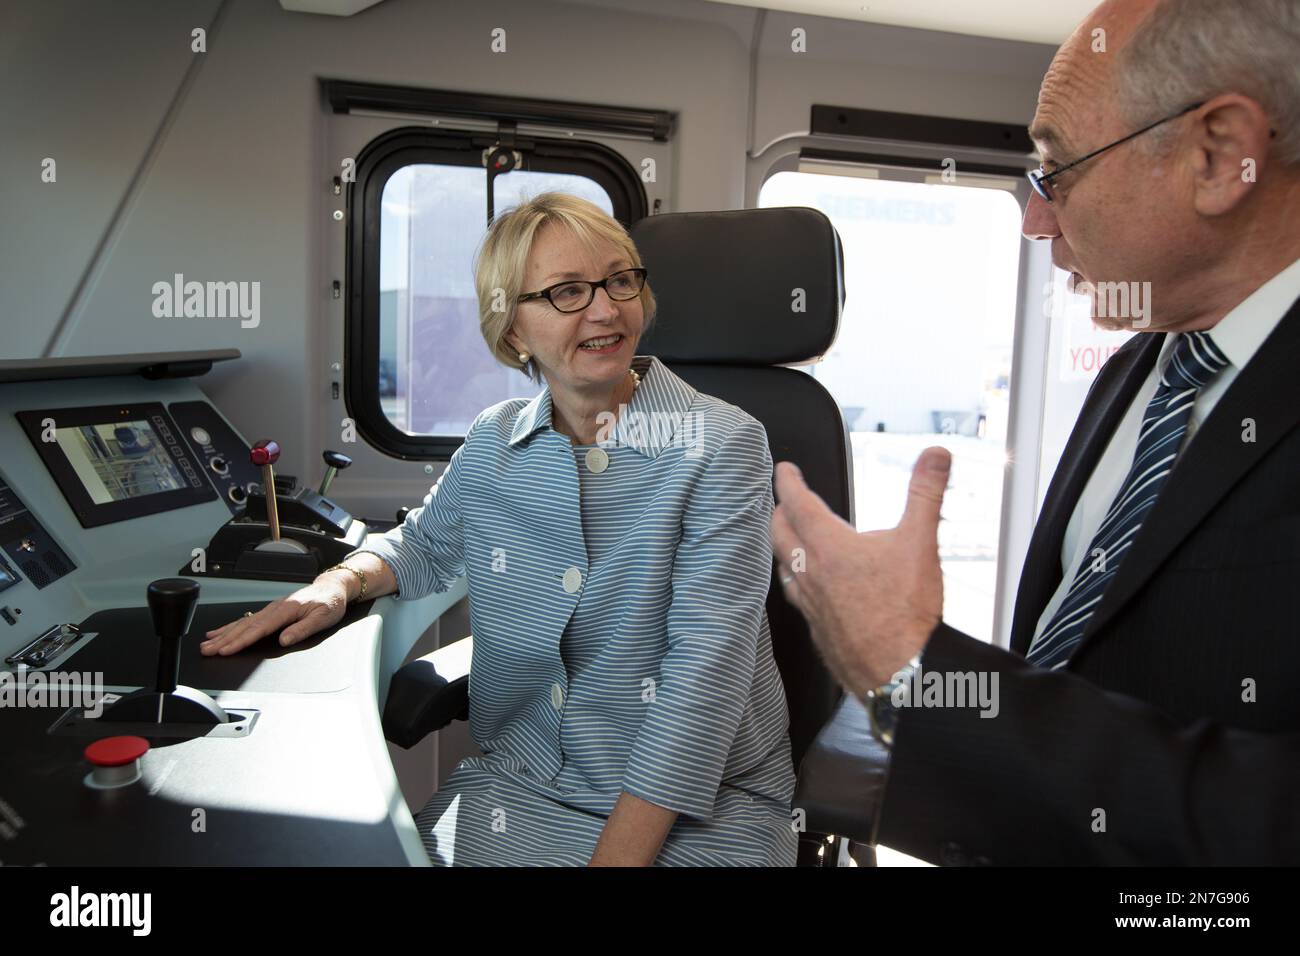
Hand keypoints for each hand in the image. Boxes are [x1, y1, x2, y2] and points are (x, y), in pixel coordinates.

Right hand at [199, 576, 350, 655]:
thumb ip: (302, 629)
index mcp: (286, 610)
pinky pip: (247, 620)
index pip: (259, 629)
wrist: (333, 587)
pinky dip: (231, 626)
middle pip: (245, 626)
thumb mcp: (323, 617)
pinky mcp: (271, 611)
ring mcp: (271, 609)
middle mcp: (275, 608)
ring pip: (243, 623)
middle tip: (207, 650)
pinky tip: (220, 632)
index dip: (241, 641)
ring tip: (207, 644)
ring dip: (223, 634)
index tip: (226, 650)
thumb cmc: (330, 602)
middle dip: (224, 640)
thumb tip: (284, 640)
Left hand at [769, 447, 950, 696]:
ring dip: (782, 548)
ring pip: (783, 568)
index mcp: (830, 547)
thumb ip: (926, 493)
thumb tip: (936, 455)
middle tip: (781, 501)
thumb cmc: (907, 613)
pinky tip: (807, 590)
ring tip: (787, 540)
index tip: (783, 470)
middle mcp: (811, 575)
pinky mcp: (817, 630)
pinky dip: (796, 583)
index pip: (797, 504)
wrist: (900, 674)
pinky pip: (797, 599)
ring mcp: (811, 605)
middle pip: (779, 534)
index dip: (788, 482)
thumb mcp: (921, 542)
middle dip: (778, 512)